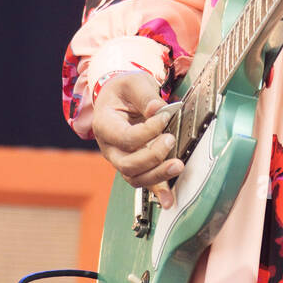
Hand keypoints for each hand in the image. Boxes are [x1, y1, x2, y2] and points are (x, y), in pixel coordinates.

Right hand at [92, 71, 183, 209]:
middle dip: (152, 156)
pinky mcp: (133, 165)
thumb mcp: (133, 83)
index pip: (124, 137)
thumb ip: (145, 96)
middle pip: (127, 164)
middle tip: (170, 140)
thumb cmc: (124, 90)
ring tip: (178, 165)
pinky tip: (169, 200)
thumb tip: (158, 110)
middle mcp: (109, 147)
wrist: (118, 98)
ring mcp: (120, 159)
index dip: (146, 131)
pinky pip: (144, 182)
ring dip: (158, 175)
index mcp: (104, 125)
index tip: (165, 116)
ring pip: (135, 177)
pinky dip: (158, 191)